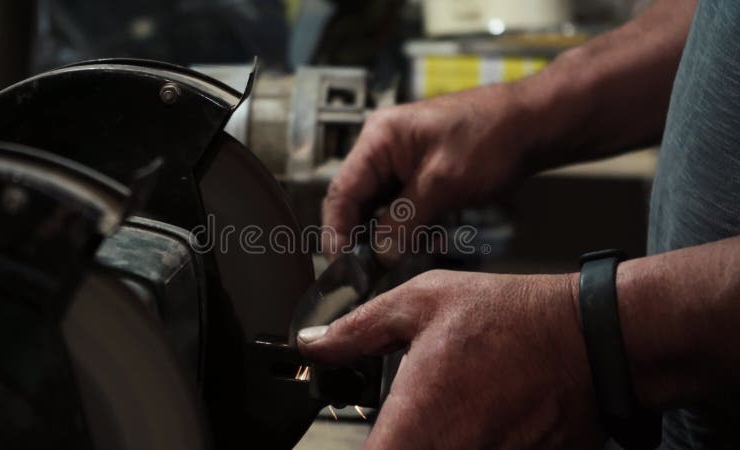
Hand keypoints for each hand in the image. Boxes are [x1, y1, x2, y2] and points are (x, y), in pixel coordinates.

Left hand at [297, 270, 602, 449]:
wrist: (591, 337)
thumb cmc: (511, 317)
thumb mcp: (421, 302)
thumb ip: (357, 329)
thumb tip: (314, 343)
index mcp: (417, 421)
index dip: (357, 449)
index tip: (364, 434)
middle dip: (399, 440)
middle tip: (411, 413)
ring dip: (438, 440)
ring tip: (454, 409)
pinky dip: (476, 440)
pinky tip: (482, 416)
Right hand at [322, 84, 535, 260]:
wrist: (534, 123)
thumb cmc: (492, 139)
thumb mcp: (443, 184)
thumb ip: (404, 221)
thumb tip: (377, 256)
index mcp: (379, 139)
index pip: (341, 191)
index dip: (337, 231)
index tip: (342, 267)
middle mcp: (382, 146)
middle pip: (355, 199)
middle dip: (359, 237)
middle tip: (364, 274)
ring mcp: (401, 158)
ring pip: (377, 205)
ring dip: (382, 235)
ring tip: (389, 264)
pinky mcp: (419, 171)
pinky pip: (399, 203)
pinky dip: (403, 227)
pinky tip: (413, 245)